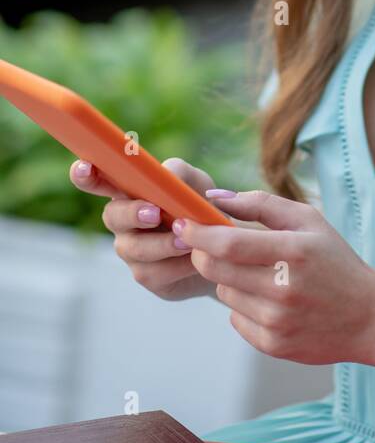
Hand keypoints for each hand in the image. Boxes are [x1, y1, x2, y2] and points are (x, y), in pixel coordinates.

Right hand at [69, 155, 218, 301]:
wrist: (223, 247)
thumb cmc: (201, 207)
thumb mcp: (196, 183)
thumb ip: (178, 174)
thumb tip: (164, 176)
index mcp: (130, 191)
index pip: (97, 180)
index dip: (84, 175)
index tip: (84, 167)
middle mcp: (123, 220)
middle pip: (112, 215)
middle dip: (131, 214)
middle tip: (155, 213)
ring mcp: (131, 249)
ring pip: (133, 248)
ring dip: (161, 244)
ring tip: (187, 241)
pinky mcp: (145, 275)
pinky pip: (152, 271)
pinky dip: (176, 265)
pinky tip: (194, 259)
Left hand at [178, 189, 374, 365]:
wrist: (369, 317)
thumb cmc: (336, 262)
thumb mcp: (309, 221)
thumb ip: (261, 204)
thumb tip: (215, 197)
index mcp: (293, 251)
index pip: (228, 243)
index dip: (197, 233)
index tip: (183, 223)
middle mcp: (283, 289)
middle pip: (214, 269)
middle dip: (204, 253)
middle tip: (212, 245)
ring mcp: (277, 321)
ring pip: (223, 293)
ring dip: (229, 280)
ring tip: (260, 276)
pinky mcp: (272, 344)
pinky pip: (235, 319)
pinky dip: (243, 306)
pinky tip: (270, 301)